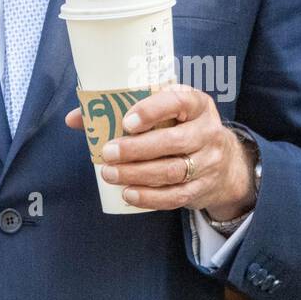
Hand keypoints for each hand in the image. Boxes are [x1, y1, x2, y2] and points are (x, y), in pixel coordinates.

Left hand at [64, 81, 254, 216]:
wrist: (226, 162)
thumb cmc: (180, 127)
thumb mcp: (164, 110)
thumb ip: (121, 108)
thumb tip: (74, 118)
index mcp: (197, 104)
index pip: (179, 101)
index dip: (152, 111)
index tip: (126, 121)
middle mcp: (208, 131)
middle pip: (173, 142)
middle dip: (136, 150)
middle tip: (107, 153)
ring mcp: (208, 162)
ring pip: (173, 171)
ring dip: (137, 174)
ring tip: (109, 173)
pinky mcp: (203, 188)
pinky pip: (176, 196)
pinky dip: (150, 197)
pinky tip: (128, 193)